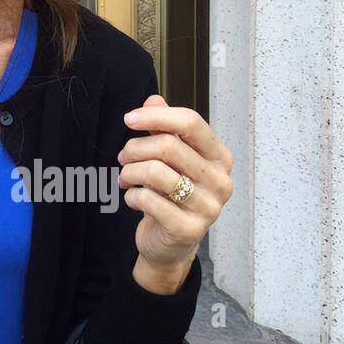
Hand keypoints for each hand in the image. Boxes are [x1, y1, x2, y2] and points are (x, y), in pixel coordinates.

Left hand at [117, 95, 232, 288]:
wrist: (171, 243)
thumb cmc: (171, 193)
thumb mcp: (169, 158)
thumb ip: (163, 128)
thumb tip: (153, 100)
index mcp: (220, 157)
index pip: (191, 122)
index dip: (155, 117)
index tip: (128, 119)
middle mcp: (221, 181)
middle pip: (167, 146)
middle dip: (134, 148)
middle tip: (122, 157)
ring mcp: (209, 207)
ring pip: (155, 172)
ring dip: (129, 172)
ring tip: (124, 177)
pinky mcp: (189, 229)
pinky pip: (148, 200)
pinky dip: (131, 195)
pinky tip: (132, 198)